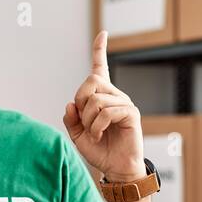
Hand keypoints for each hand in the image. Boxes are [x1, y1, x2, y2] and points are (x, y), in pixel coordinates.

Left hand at [63, 30, 143, 180]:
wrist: (115, 168)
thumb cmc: (99, 151)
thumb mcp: (77, 135)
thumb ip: (71, 119)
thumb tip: (70, 104)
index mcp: (101, 97)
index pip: (100, 68)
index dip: (100, 50)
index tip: (102, 33)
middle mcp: (114, 95)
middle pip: (90, 82)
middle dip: (80, 102)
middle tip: (83, 121)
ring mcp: (124, 103)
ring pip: (97, 100)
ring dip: (88, 121)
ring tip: (93, 134)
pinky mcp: (131, 114)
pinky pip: (108, 111)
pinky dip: (97, 126)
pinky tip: (99, 135)